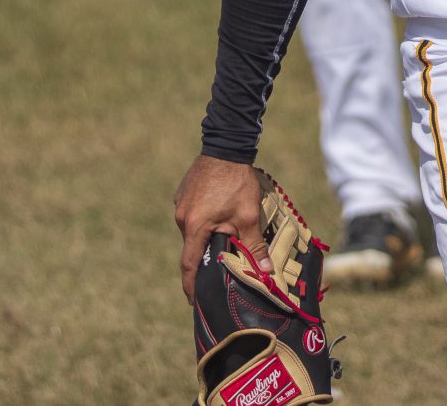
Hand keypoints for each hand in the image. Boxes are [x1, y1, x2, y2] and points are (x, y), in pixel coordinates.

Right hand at [174, 155, 266, 301]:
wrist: (227, 146)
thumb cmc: (237, 182)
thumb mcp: (248, 216)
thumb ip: (254, 245)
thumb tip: (265, 272)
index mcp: (194, 226)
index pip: (189, 264)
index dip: (191, 285)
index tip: (194, 300)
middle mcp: (182, 217)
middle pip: (192, 246)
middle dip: (205, 257)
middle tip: (219, 266)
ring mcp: (181, 204)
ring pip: (193, 229)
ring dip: (206, 235)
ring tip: (224, 236)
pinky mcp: (184, 193)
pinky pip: (193, 214)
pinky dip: (204, 220)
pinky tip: (219, 215)